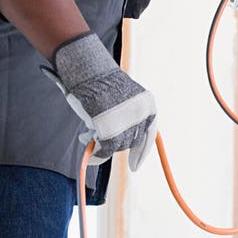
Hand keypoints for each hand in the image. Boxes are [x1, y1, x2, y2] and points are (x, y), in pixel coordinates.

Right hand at [41, 31, 156, 170]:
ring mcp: (126, 125)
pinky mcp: (110, 132)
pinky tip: (88, 152)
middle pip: (132, 141)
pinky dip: (97, 156)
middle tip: (102, 142)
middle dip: (118, 144)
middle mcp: (141, 116)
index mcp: (148, 106)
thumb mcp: (126, 98)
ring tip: (90, 137)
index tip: (135, 166)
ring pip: (118, 146)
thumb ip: (130, 117)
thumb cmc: (103, 82)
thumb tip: (126, 140)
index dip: (141, 152)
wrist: (89, 71)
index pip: (149, 135)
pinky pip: (105, 151)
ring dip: (104, 145)